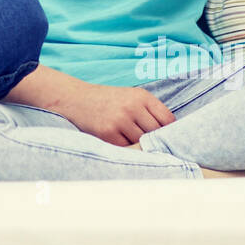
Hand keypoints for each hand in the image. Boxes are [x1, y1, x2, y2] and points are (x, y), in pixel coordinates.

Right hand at [57, 82, 176, 146]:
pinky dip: (125, 147)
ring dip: (138, 144)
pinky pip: (126, 148)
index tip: (165, 136)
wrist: (75, 98)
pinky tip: (118, 139)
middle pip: (156, 133)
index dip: (169, 131)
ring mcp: (120, 120)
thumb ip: (149, 111)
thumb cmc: (106, 100)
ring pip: (142, 142)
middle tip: (147, 141)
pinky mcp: (108, 133)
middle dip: (153, 139)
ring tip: (129, 138)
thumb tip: (169, 135)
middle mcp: (132, 107)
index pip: (168, 119)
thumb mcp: (130, 97)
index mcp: (141, 96)